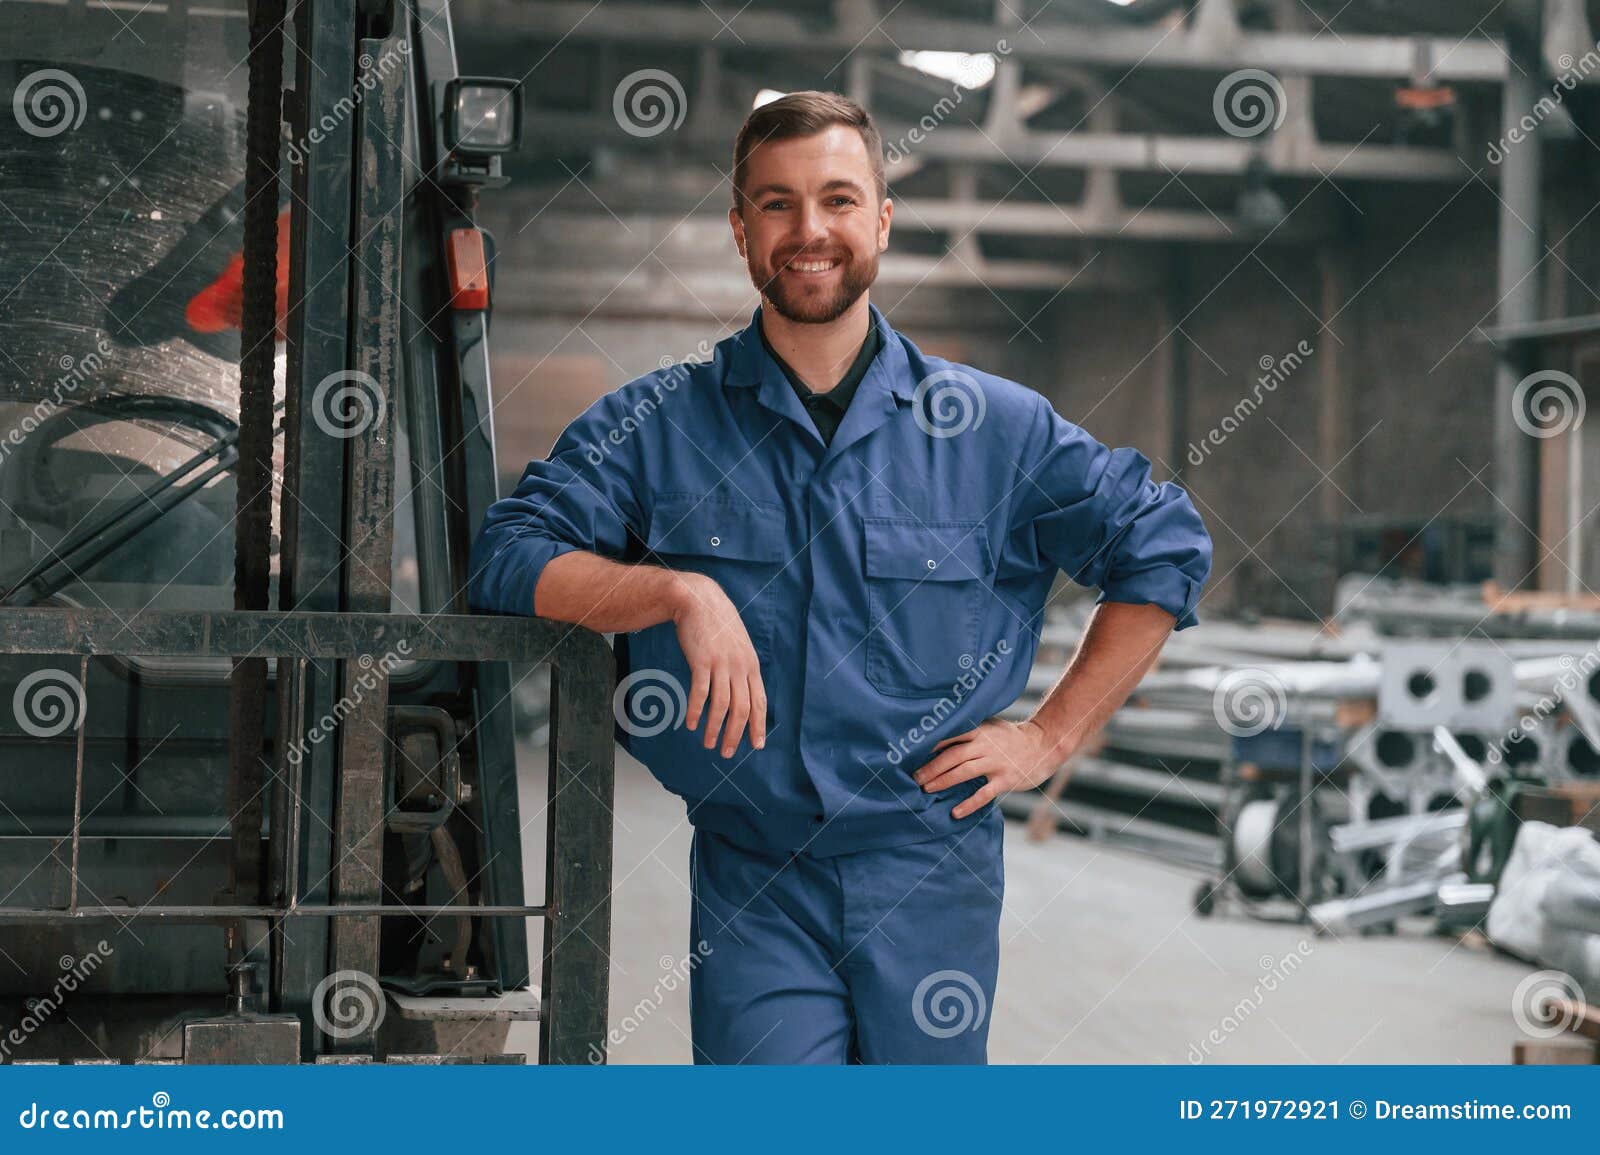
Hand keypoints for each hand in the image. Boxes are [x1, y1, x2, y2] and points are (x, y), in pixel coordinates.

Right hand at [670, 573, 766, 757]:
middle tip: (728, 753)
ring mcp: (722, 664)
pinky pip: (700, 693)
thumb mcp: (738, 645)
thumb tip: (741, 690)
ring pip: (722, 706)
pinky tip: (691, 724)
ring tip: (709, 744)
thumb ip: (741, 667)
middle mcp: (740, 667)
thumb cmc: (716, 624)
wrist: (699, 600)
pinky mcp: (702, 661)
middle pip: (742, 709)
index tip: (756, 745)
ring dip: (715, 729)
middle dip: (736, 734)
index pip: (759, 702)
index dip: (758, 725)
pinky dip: (696, 711)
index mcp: (751, 665)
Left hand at [912, 719, 1069, 818]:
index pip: (950, 736)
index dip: (930, 746)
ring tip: (926, 790)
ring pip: (964, 772)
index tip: (912, 755)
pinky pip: (984, 794)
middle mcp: (985, 745)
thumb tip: (938, 737)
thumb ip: (968, 731)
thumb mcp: (990, 726)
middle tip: (914, 778)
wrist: (1043, 745)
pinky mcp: (1005, 779)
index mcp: (979, 730)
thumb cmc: (1010, 737)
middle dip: (931, 767)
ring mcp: (996, 762)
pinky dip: (969, 804)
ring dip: (943, 781)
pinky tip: (955, 813)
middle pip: (952, 755)